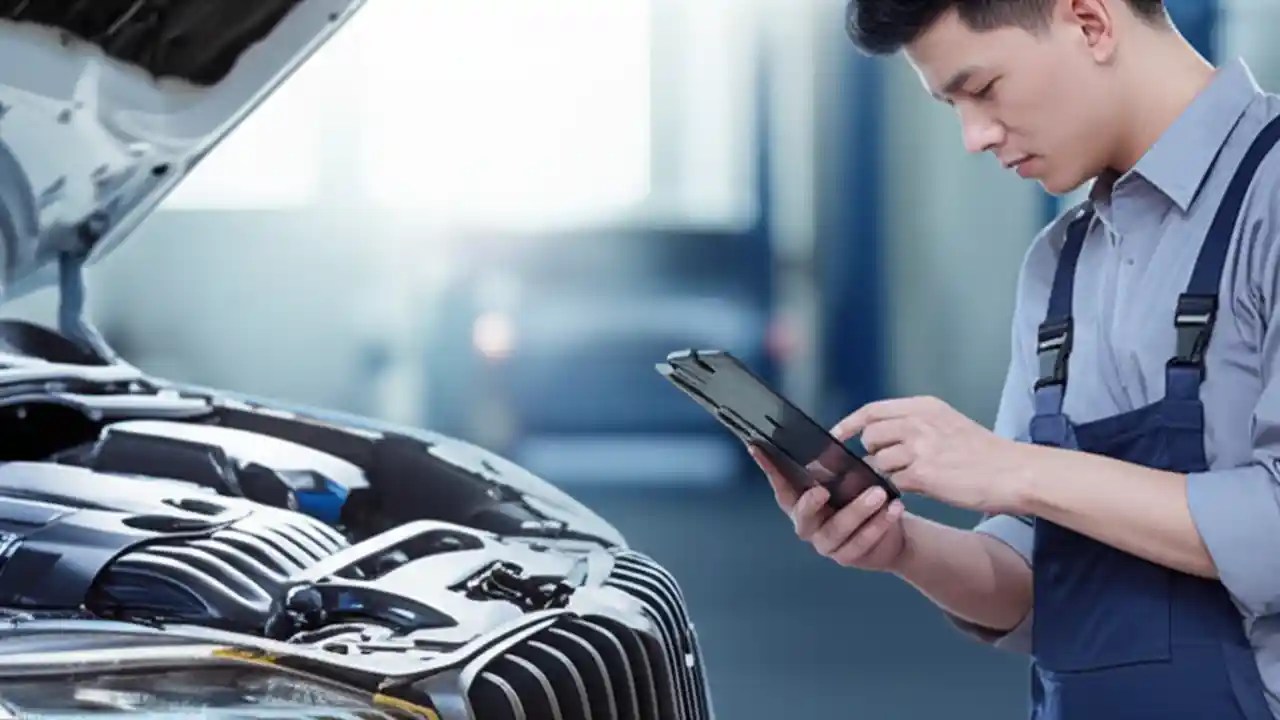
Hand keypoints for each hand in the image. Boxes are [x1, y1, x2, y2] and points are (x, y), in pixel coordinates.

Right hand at [749, 444, 907, 571]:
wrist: (890, 533)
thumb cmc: (860, 499)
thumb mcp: (846, 482)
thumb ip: (832, 471)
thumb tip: (825, 447)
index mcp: (799, 503)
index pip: (780, 484)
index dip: (768, 468)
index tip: (757, 447)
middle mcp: (807, 525)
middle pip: (803, 516)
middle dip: (811, 503)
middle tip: (822, 490)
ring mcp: (825, 544)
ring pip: (838, 529)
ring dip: (858, 510)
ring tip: (879, 493)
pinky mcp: (847, 557)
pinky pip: (862, 541)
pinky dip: (879, 524)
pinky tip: (894, 508)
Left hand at [832, 396, 1032, 514]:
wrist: (1013, 473)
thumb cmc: (983, 453)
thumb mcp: (948, 424)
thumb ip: (915, 425)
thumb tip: (881, 436)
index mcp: (924, 407)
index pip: (872, 411)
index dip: (849, 424)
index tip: (835, 436)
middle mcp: (918, 422)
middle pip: (870, 436)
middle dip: (872, 453)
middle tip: (887, 466)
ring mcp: (919, 446)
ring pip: (878, 461)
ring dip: (884, 474)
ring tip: (907, 479)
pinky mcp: (922, 473)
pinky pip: (891, 482)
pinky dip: (895, 488)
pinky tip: (912, 491)